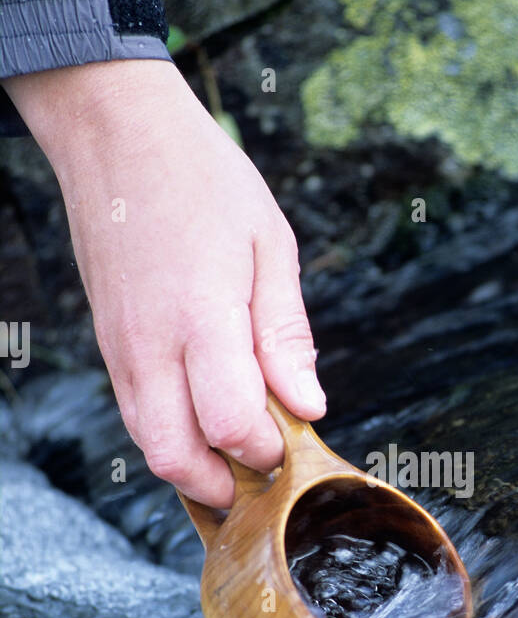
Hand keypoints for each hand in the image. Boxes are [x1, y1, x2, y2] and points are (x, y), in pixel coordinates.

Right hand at [2, 58, 325, 507]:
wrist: (117, 133)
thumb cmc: (204, 180)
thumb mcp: (271, 246)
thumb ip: (287, 336)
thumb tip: (309, 407)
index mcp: (201, 318)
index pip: (233, 426)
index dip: (269, 450)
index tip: (295, 438)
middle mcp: (150, 346)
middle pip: (176, 458)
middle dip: (226, 483)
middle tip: (265, 467)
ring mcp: (120, 349)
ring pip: (149, 444)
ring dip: (196, 464)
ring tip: (241, 445)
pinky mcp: (109, 346)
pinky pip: (136, 414)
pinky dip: (172, 433)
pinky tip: (209, 413)